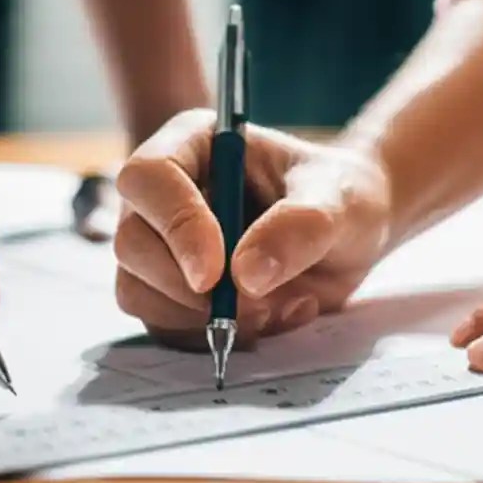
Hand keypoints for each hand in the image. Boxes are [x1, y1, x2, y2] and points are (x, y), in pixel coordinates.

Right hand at [112, 110, 390, 348]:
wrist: (349, 239)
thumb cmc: (342, 199)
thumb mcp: (340, 201)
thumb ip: (300, 226)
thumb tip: (245, 274)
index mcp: (195, 145)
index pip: (149, 177)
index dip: (176, 226)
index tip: (216, 273)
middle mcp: (165, 196)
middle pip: (132, 243)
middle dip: (189, 288)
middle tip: (256, 304)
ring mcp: (161, 247)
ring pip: (138, 292)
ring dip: (202, 319)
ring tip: (274, 309)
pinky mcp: (169, 294)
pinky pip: (163, 327)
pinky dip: (210, 337)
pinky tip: (266, 320)